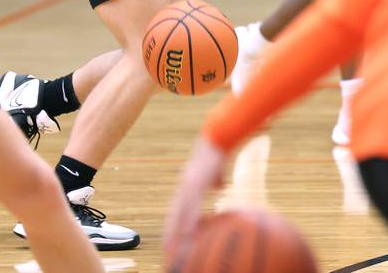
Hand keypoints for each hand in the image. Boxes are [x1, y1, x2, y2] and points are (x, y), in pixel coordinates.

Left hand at [163, 138, 227, 270]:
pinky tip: (188, 233)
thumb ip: (216, 180)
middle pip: (173, 215)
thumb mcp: (216, 170)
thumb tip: (220, 186)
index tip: (171, 238)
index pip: (178, 209)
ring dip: (175, 231)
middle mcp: (184, 188)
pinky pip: (190, 206)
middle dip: (169, 232)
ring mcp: (187, 186)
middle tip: (167, 249)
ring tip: (173, 247)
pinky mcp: (194, 184)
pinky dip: (188, 220)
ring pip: (179, 213)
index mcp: (188, 186)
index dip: (173, 224)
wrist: (217, 139)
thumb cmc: (217, 154)